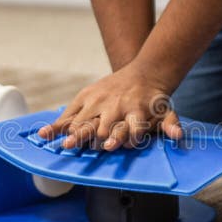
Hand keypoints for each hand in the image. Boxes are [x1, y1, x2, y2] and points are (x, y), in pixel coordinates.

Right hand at [38, 61, 182, 150]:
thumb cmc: (154, 100)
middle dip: (95, 137)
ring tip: (64, 146)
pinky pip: (68, 115)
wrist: (143, 73)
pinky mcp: (84, 99)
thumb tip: (178, 135)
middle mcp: (115, 107)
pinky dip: (56, 126)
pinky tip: (43, 135)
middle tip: (84, 148)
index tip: (112, 147)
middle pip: (104, 126)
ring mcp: (98, 102)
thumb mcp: (167, 111)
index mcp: (136, 111)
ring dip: (75, 135)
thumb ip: (171, 124)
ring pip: (84, 121)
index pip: (131, 127)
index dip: (124, 137)